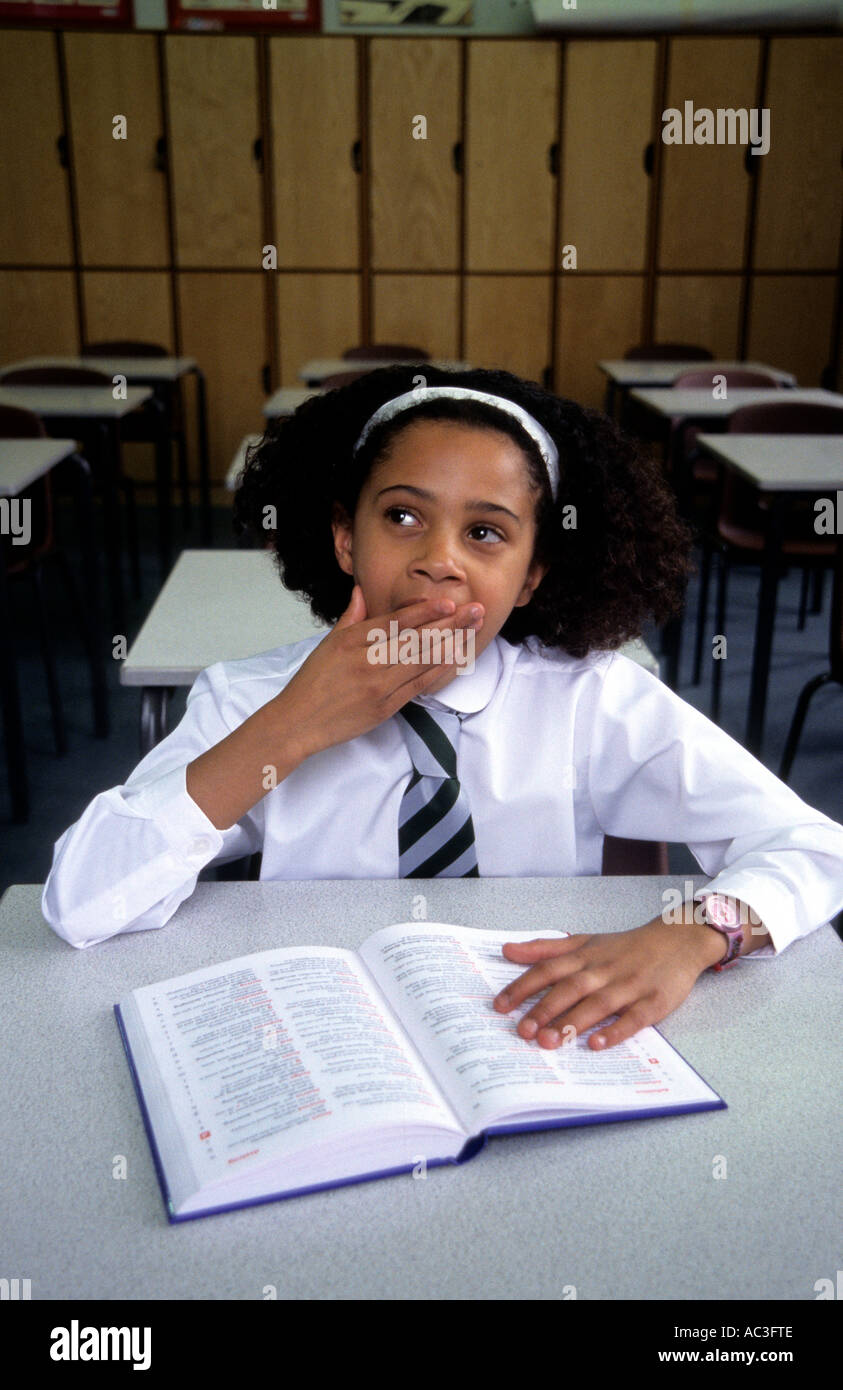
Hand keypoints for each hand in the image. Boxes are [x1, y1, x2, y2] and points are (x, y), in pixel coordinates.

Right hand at [277, 584, 483, 760]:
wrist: (299, 722)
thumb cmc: (313, 682)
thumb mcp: (328, 643)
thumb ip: (351, 617)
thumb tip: (361, 591)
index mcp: (352, 641)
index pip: (396, 621)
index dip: (425, 610)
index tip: (447, 601)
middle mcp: (368, 661)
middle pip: (417, 638)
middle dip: (450, 623)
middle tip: (474, 610)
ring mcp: (379, 686)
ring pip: (423, 660)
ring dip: (452, 643)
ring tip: (472, 630)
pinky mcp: (386, 707)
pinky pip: (419, 685)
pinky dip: (439, 670)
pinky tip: (455, 659)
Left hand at [493, 917, 718, 1050]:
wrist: (678, 939)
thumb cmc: (625, 946)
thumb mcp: (584, 941)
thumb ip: (545, 948)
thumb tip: (506, 951)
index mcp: (585, 956)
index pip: (548, 969)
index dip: (523, 986)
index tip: (500, 1005)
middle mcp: (604, 969)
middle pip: (570, 988)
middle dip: (544, 1009)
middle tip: (522, 1031)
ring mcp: (630, 985)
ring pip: (598, 1004)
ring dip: (573, 1023)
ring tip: (549, 1042)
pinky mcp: (654, 1001)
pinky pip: (634, 1018)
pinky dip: (615, 1030)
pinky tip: (596, 1044)